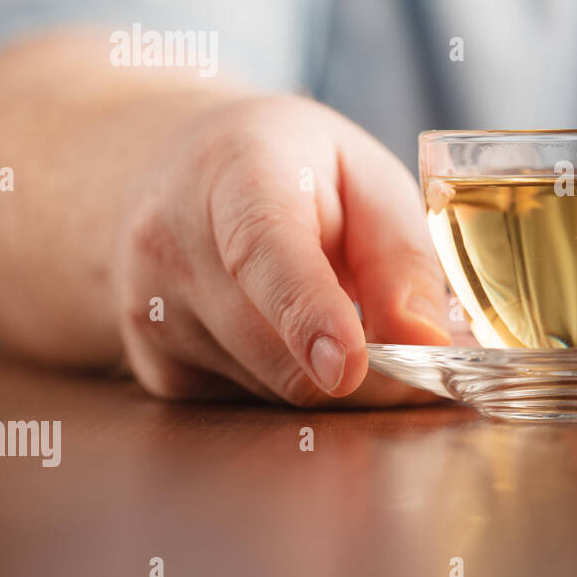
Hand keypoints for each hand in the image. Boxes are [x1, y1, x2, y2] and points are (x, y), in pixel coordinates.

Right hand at [112, 94, 449, 405]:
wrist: (193, 171)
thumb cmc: (301, 171)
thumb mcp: (372, 184)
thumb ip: (404, 259)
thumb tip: (428, 345)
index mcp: (235, 171)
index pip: (263, 251)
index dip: (307, 314)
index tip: (348, 367)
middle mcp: (170, 240)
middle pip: (274, 347)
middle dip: (365, 373)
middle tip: (420, 358)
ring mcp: (149, 309)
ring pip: (270, 389)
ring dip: (328, 377)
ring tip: (346, 319)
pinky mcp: (154, 365)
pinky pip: (246, 406)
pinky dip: (292, 383)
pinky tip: (292, 334)